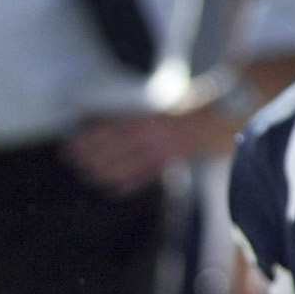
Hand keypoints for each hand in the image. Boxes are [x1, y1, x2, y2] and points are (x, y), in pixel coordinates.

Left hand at [63, 108, 236, 196]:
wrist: (224, 113)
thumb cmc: (193, 105)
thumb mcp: (162, 106)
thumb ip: (138, 118)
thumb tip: (110, 125)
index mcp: (147, 118)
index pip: (109, 131)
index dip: (88, 140)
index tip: (70, 145)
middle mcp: (151, 134)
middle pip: (112, 149)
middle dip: (90, 156)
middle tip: (72, 161)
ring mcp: (161, 150)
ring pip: (126, 165)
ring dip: (104, 171)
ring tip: (87, 174)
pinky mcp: (172, 161)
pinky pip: (146, 175)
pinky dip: (128, 183)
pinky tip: (113, 188)